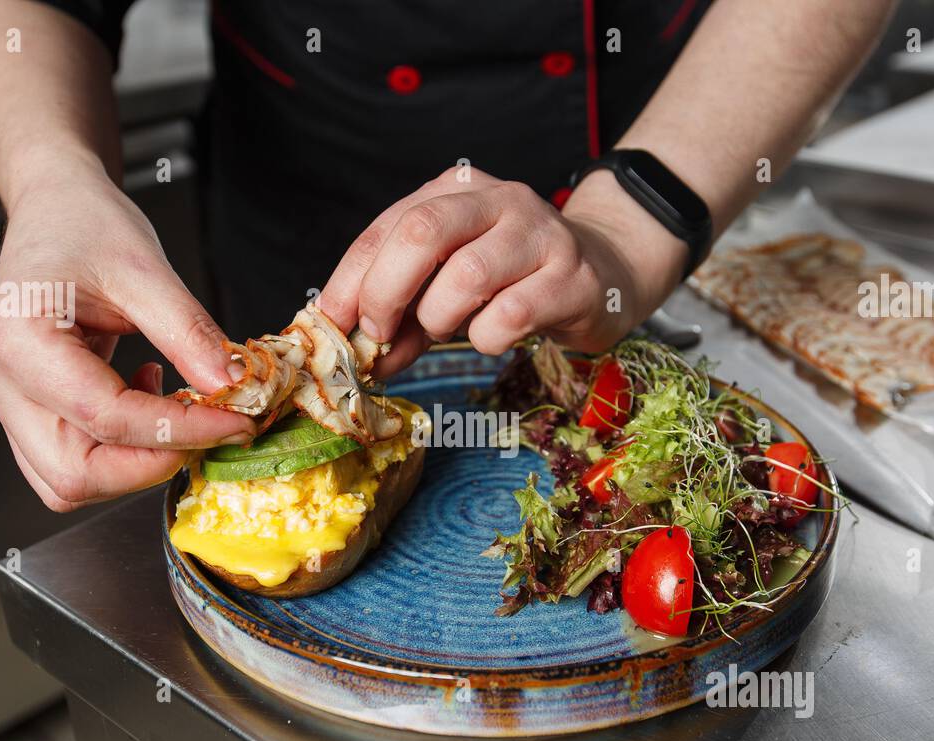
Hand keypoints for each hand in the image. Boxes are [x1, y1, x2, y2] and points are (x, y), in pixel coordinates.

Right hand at [0, 168, 254, 511]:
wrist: (55, 209)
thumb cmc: (87, 225)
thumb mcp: (146, 268)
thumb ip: (188, 332)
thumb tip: (232, 389)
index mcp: (19, 341)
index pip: (106, 418)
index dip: (179, 430)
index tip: (236, 422)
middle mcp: (0, 382)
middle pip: (76, 472)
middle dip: (152, 464)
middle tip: (209, 427)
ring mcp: (9, 403)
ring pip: (69, 481)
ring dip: (135, 464)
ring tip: (172, 404)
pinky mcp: (28, 412)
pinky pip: (71, 463)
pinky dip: (119, 454)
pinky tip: (146, 399)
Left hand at [318, 166, 687, 374]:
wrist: (604, 273)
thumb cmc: (513, 280)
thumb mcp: (447, 285)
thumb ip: (402, 314)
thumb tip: (357, 355)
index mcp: (457, 190)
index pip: (388, 226)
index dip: (351, 278)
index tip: (329, 323)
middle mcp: (499, 200)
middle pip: (422, 233)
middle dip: (386, 292)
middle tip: (379, 333)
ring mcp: (540, 234)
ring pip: (466, 276)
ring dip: (440, 319)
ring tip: (449, 328)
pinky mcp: (572, 278)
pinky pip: (510, 316)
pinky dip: (487, 338)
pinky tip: (495, 335)